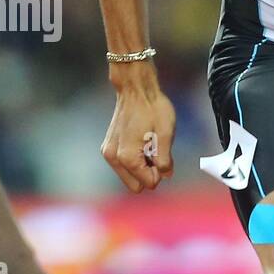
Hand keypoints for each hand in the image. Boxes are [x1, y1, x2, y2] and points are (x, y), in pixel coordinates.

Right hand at [101, 74, 175, 191]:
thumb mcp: (165, 134)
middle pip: (136, 185)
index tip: (161, 152)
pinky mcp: (108, 147)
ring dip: (142, 165)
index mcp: (127, 157)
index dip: (160, 171)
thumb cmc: (152, 108)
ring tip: (148, 143)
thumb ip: (165, 159)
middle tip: (156, 150)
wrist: (135, 88)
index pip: (149, 183)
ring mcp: (108, 153)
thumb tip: (165, 175)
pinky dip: (135, 158)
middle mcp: (113, 158)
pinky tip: (141, 141)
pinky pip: (124, 165)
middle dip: (149, 172)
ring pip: (130, 176)